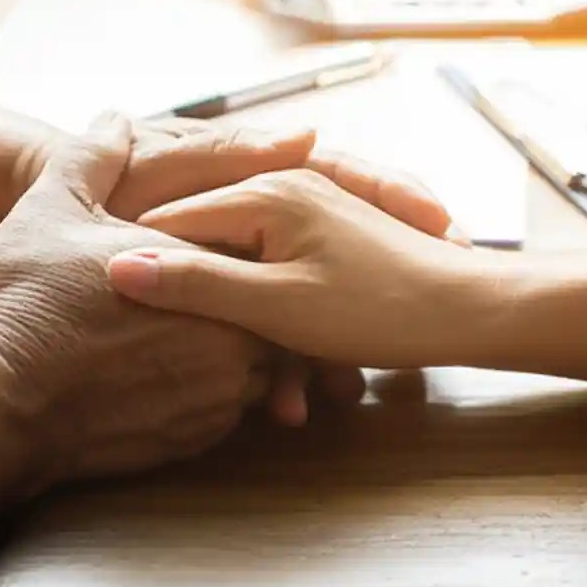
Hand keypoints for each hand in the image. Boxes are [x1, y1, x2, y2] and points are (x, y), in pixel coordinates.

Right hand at [0, 112, 276, 481]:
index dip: (242, 235)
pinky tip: (177, 374)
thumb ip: (94, 158)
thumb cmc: (23, 303)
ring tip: (199, 331)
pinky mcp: (201, 438)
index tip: (222, 236)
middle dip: (252, 294)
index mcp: (210, 269)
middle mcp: (233, 333)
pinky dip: (218, 389)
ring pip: (259, 361)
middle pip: (269, 305)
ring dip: (241, 346)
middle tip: (230, 286)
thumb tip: (114, 119)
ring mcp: (222, 392)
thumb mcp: (52, 209)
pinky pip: (234, 407)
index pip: (255, 240)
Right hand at [83, 116, 469, 421]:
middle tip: (179, 359)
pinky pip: (284, 281)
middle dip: (198, 306)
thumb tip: (122, 267)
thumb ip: (197, 282)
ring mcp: (313, 215)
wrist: (475, 311)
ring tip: (272, 396)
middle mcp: (288, 190)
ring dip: (249, 332)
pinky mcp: (332, 245)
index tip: (110, 310)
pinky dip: (282, 327)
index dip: (137, 265)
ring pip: (249, 272)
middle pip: (209, 244)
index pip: (171, 222)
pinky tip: (294, 384)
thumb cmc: (378, 308)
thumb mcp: (275, 304)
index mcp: (265, 194)